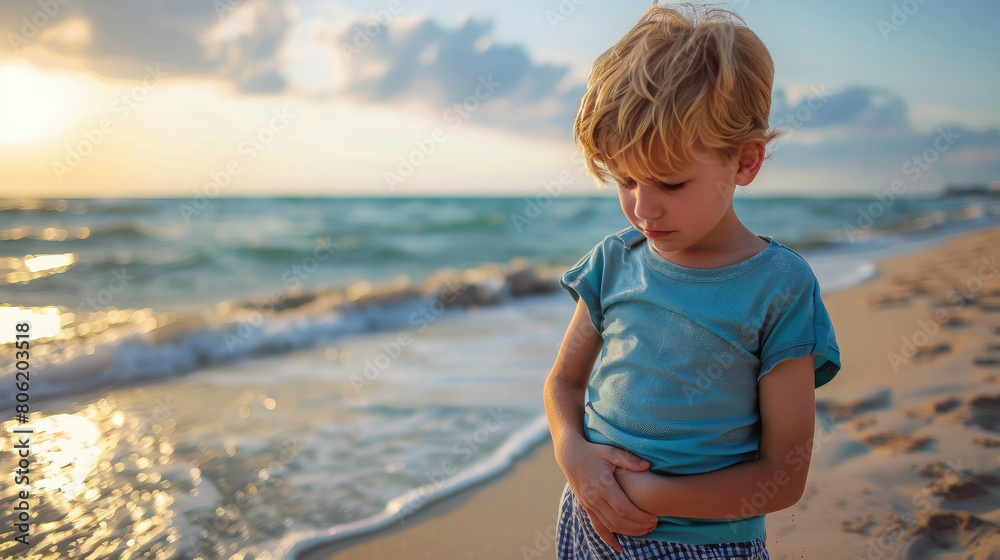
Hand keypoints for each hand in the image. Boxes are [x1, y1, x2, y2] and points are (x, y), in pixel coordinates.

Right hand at [554, 436, 659, 552]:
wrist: (569, 455)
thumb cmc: (592, 451)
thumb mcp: (610, 451)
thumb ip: (628, 459)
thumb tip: (647, 466)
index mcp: (603, 485)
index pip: (624, 508)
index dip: (640, 516)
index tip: (654, 517)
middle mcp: (595, 498)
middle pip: (618, 521)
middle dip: (638, 526)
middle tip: (653, 525)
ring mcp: (589, 504)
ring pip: (609, 526)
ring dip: (627, 532)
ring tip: (644, 531)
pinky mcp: (586, 507)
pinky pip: (597, 526)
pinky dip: (608, 538)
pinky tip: (619, 547)